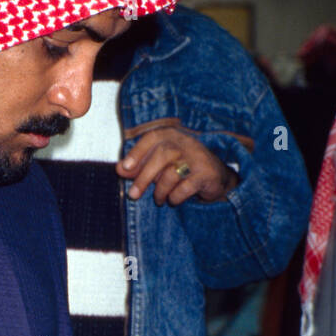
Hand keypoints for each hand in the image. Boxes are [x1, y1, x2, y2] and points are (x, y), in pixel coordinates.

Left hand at [117, 118, 240, 204]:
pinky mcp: (206, 174)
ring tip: (159, 199)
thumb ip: (140, 166)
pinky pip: (185, 187)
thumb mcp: (160, 165)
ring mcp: (197, 158)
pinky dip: (176, 197)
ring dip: (160, 191)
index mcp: (172, 136)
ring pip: (171, 173)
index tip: (124, 168)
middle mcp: (185, 143)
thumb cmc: (182, 169)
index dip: (137, 152)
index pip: (152, 138)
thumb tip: (119, 169)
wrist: (216, 177)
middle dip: (144, 177)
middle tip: (134, 195)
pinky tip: (174, 199)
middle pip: (161, 156)